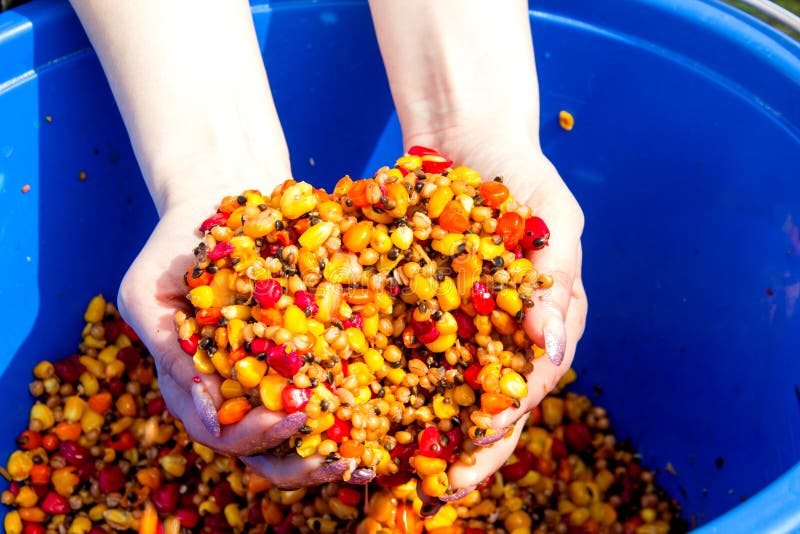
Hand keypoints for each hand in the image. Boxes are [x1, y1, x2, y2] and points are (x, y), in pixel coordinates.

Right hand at [117, 189, 360, 487]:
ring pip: (284, 441)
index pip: (217, 430)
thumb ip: (168, 347)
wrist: (215, 207)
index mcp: (190, 384)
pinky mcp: (292, 362)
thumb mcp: (147, 293)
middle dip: (289, 450)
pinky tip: (367, 437)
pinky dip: (336, 422)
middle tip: (326, 439)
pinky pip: (312, 400)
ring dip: (317, 455)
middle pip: (254, 447)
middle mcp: (224, 393)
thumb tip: (208, 403)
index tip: (290, 417)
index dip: (251, 434)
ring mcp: (258, 382)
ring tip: (354, 459)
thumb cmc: (175, 250)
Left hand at [404, 132, 587, 501]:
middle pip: (491, 402)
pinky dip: (392, 380)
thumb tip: (552, 348)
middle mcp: (505, 333)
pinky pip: (406, 346)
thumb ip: (555, 282)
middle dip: (469, 448)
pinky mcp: (422, 306)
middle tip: (440, 487)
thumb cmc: (524, 178)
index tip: (478, 448)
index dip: (505, 421)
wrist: (469, 139)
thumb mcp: (552, 221)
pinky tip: (367, 409)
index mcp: (547, 322)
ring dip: (429, 430)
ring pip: (448, 387)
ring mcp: (462, 322)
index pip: (530, 383)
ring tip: (401, 468)